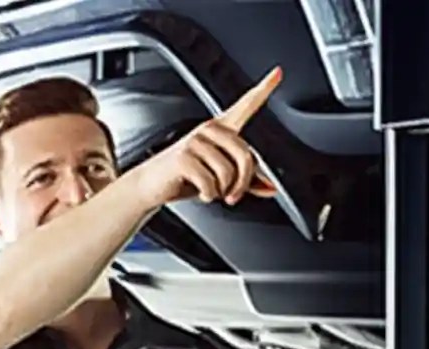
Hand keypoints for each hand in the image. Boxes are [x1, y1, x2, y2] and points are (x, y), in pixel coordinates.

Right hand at [133, 66, 282, 208]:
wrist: (149, 185)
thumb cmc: (184, 177)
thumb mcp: (219, 177)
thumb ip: (246, 180)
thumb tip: (270, 189)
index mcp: (220, 129)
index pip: (246, 105)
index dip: (264, 89)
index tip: (278, 73)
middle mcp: (209, 130)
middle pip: (245, 156)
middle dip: (241, 183)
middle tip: (231, 194)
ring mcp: (194, 141)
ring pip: (228, 173)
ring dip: (222, 191)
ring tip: (211, 191)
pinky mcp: (183, 157)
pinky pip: (210, 182)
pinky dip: (208, 195)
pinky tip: (200, 192)